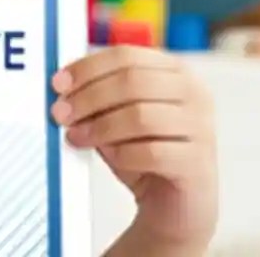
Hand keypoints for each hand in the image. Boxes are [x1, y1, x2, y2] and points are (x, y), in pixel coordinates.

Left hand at [52, 47, 216, 252]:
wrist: (173, 203)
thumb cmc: (143, 152)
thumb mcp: (116, 117)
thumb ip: (96, 98)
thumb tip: (63, 90)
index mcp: (173, 71)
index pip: (126, 56)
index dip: (87, 68)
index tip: (58, 83)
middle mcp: (193, 93)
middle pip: (132, 81)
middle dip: (88, 97)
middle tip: (60, 113)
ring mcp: (201, 128)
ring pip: (141, 116)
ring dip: (100, 126)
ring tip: (76, 137)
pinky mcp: (198, 163)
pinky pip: (153, 153)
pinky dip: (123, 154)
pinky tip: (109, 157)